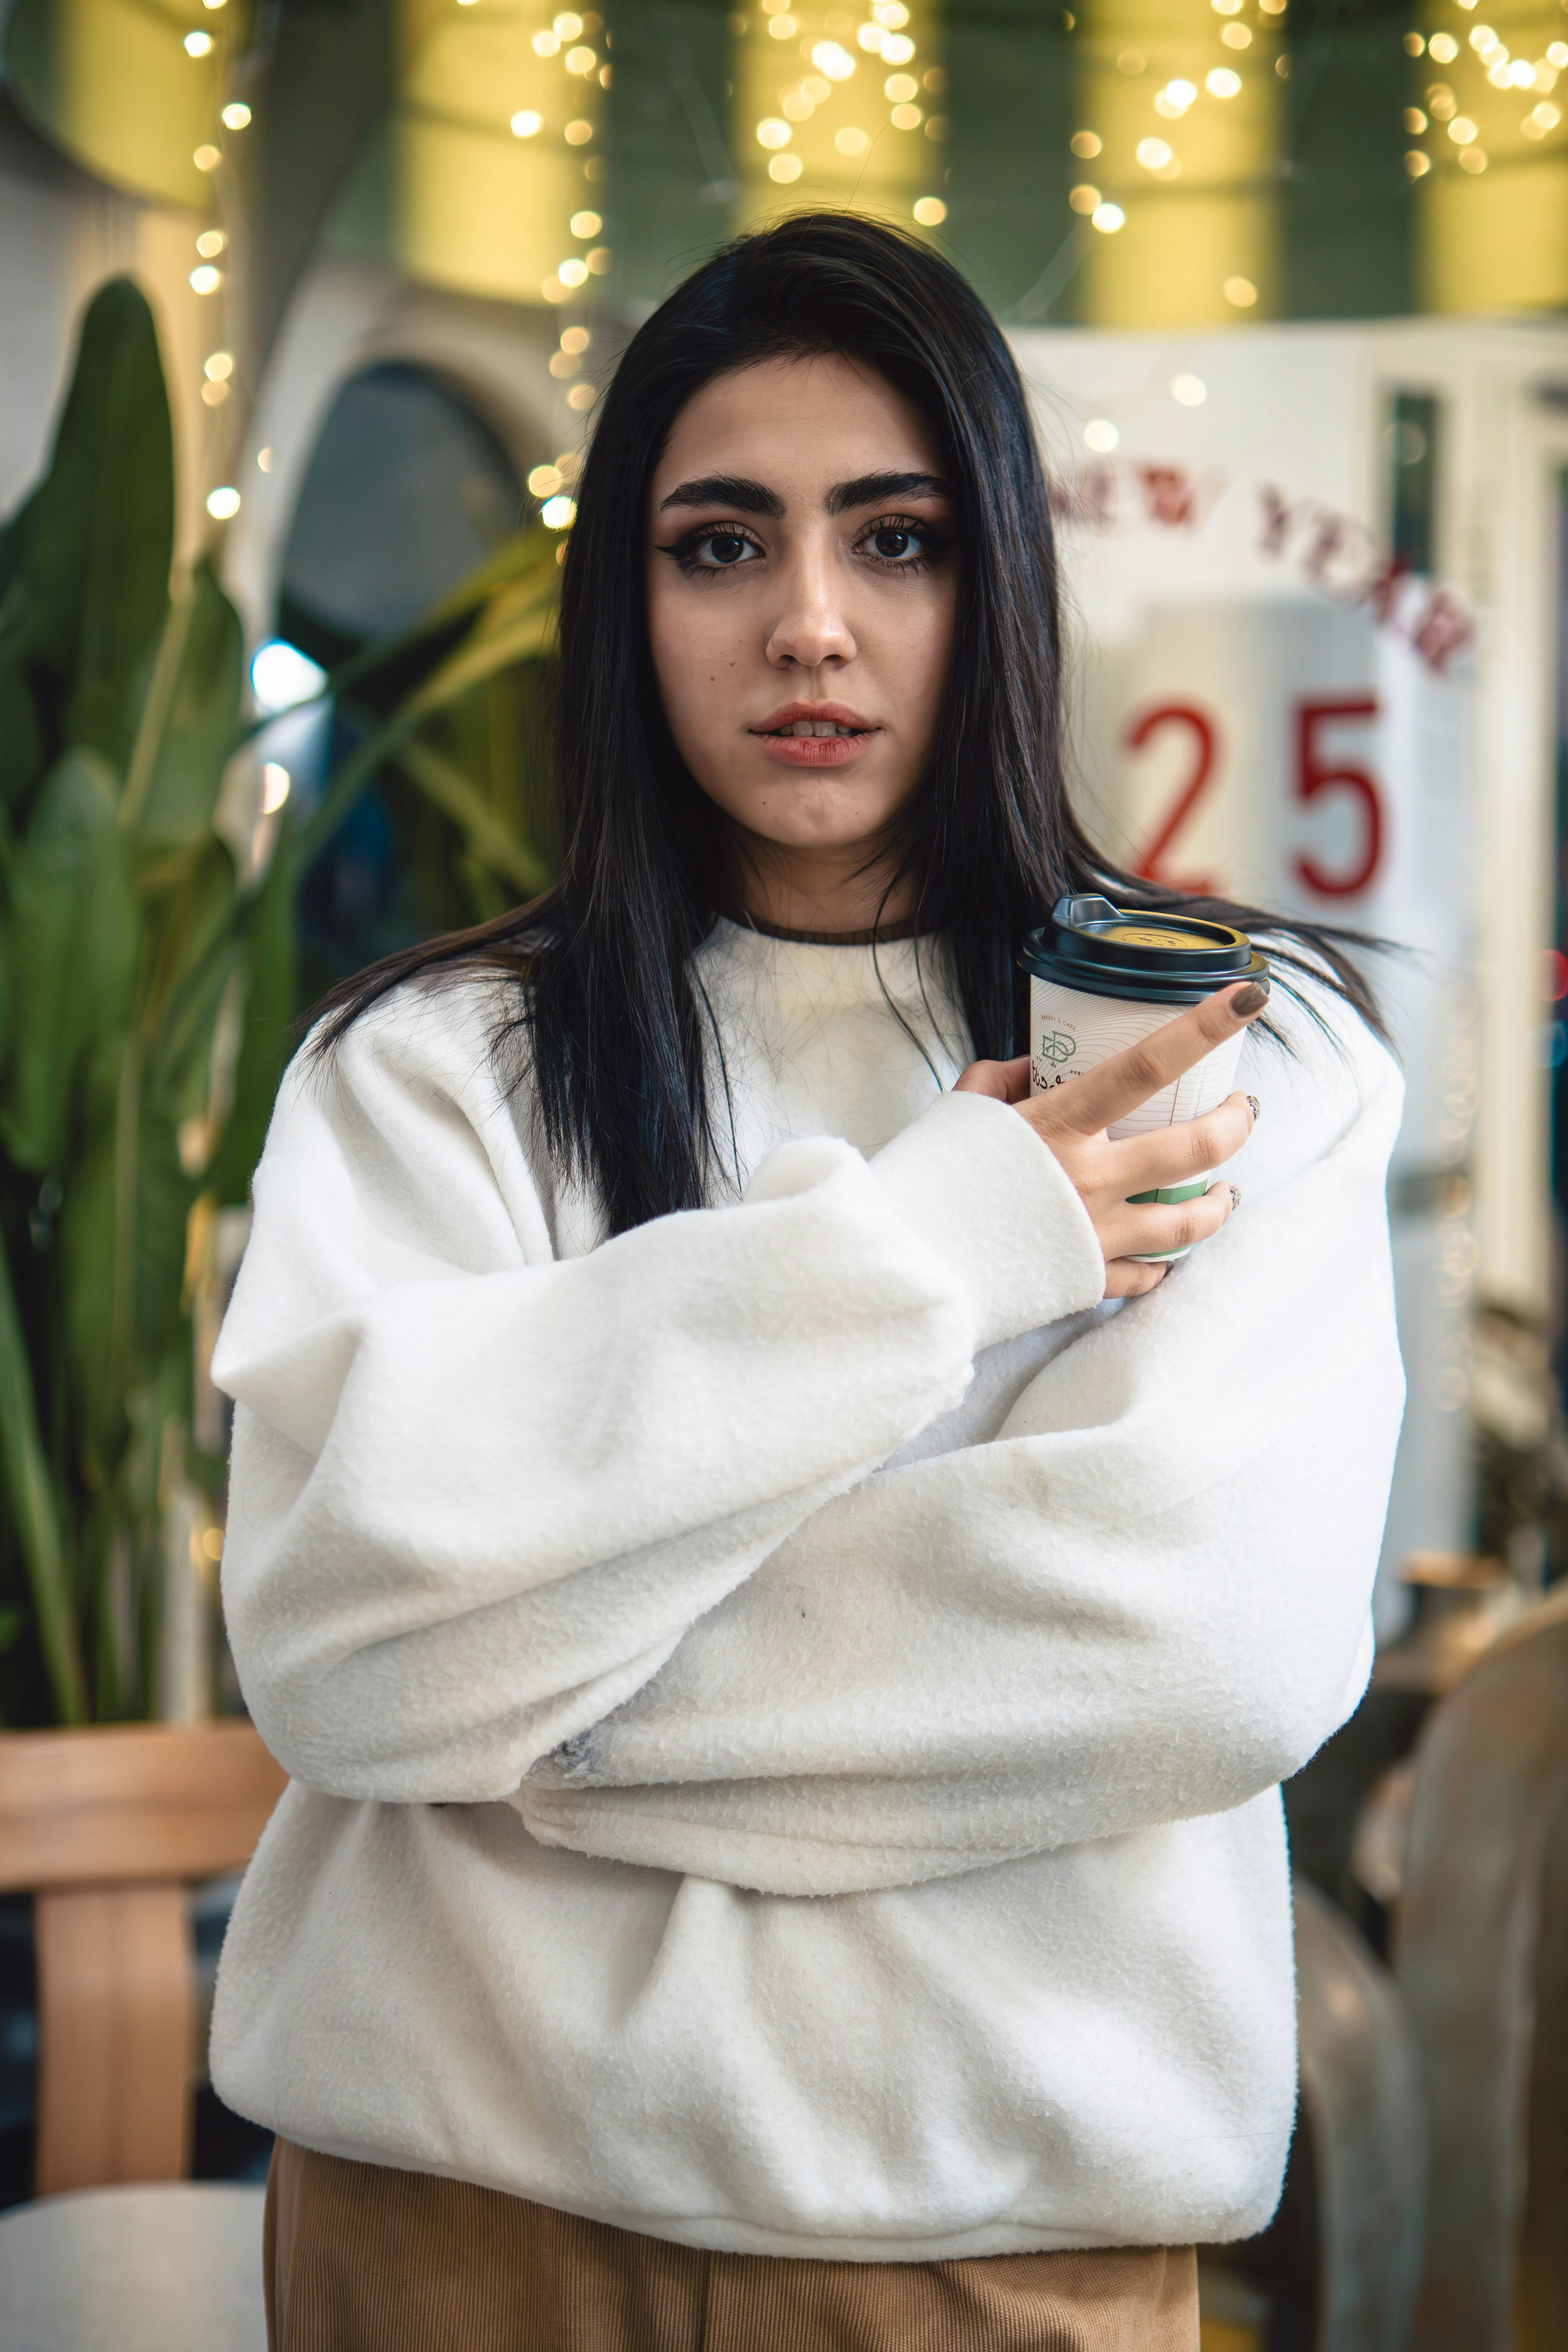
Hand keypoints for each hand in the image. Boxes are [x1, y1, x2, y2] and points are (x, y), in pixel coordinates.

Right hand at [954, 982, 1265, 1296]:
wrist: (904, 1266)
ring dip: (1220, 1201)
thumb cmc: (929, 1179)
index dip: (1204, 1028)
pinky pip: (1149, 1273)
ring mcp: (1096, 1235)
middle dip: (1236, 1123)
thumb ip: (1004, 1080)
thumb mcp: (963, 1111)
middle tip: (1241, 1109)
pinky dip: (1164, 1259)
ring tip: (1226, 1187)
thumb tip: (1040, 1066)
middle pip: (1196, 1148)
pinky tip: (1168, 1246)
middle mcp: (1090, 1180)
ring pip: (1191, 1222)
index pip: (1147, 1066)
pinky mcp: (1089, 1280)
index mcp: (1059, 1126)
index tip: (1249, 999)